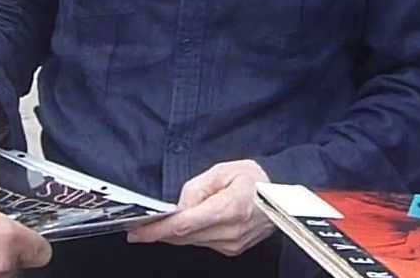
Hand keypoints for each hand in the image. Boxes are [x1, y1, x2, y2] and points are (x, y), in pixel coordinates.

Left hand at [126, 160, 273, 256]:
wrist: (282, 198)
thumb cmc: (255, 179)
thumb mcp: (224, 170)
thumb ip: (197, 188)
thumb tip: (178, 207)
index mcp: (229, 209)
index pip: (184, 225)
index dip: (157, 231)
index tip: (137, 232)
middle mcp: (231, 232)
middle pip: (184, 237)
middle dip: (159, 233)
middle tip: (139, 228)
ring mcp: (232, 244)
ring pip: (191, 241)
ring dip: (174, 234)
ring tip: (162, 222)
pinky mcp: (233, 249)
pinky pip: (202, 242)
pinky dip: (190, 234)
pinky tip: (187, 223)